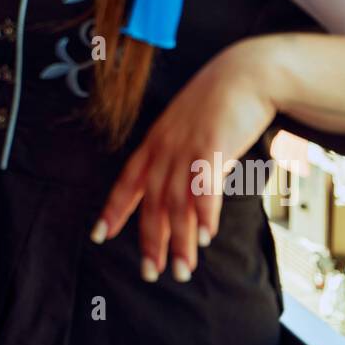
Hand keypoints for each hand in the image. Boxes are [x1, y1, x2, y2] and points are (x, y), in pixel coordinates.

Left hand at [92, 36, 283, 283]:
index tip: (99, 234)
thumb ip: (179, 157)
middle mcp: (166, 147)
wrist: (245, 72)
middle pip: (152, 201)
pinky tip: (205, 237)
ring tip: (182, 270)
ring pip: (178, 202)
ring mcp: (188, 147)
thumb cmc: (220, 102)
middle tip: (150, 272)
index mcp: (156, 142)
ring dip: (180, 240)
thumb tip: (180, 189)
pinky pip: (205, 187)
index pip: (127, 181)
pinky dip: (204, 214)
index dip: (114, 210)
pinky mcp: (213, 146)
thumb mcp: (187, 128)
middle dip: (151, 240)